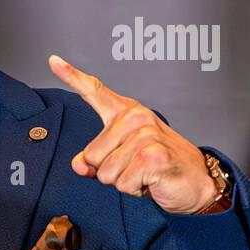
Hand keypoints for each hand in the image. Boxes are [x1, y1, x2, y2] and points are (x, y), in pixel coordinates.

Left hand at [48, 55, 217, 213]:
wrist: (197, 183)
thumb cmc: (156, 168)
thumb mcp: (119, 161)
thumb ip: (93, 160)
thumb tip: (78, 165)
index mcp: (125, 112)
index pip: (93, 91)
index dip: (71, 76)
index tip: (52, 59)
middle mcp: (135, 117)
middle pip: (91, 156)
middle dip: (109, 172)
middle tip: (136, 167)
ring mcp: (146, 134)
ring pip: (105, 173)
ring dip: (122, 182)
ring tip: (144, 173)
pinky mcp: (153, 155)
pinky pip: (122, 184)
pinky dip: (134, 190)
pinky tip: (152, 180)